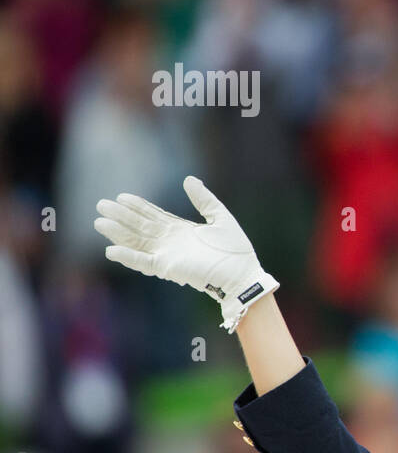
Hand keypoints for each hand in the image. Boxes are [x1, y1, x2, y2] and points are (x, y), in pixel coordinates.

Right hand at [93, 176, 278, 332]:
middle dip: (121, 215)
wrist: (242, 273)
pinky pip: (144, 261)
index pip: (154, 215)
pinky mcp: (168, 267)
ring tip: (100, 222)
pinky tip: (111, 250)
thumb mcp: (220, 217)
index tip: (121, 195)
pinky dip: (128, 256)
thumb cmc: (236, 250)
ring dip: (118, 233)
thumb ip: (204, 199)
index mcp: (181, 230)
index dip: (137, 206)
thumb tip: (189, 179)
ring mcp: (168, 254)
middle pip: (140, 226)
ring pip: (137, 241)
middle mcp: (170, 242)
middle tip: (101, 204)